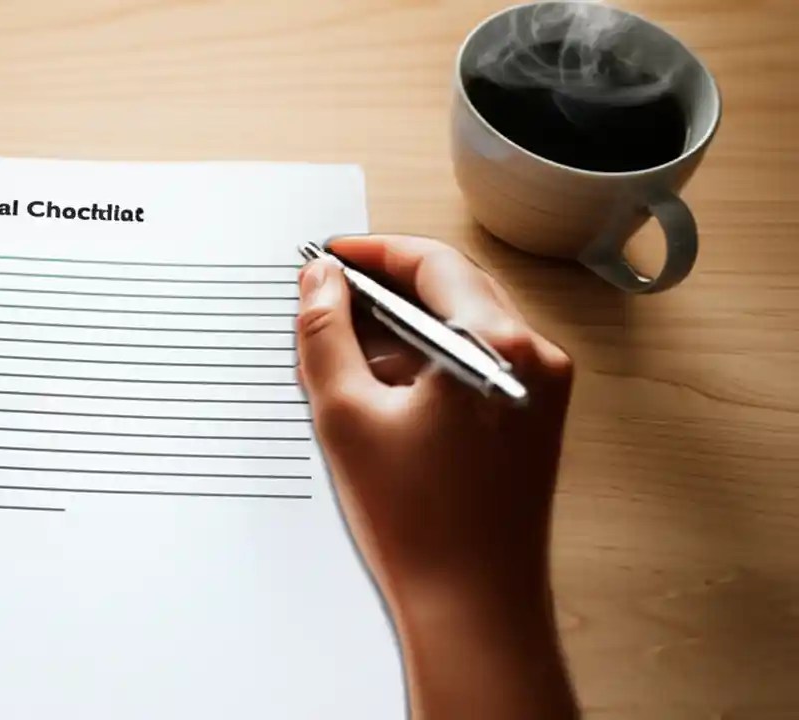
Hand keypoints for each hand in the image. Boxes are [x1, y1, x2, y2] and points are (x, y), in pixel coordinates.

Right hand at [296, 235, 577, 717]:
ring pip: (464, 324)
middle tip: (329, 298)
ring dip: (406, 325)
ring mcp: (540, 389)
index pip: (430, 262)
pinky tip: (383, 387)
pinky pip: (479, 361)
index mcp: (496, 345)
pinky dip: (430, 360)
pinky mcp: (534, 418)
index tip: (330, 259)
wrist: (474, 606)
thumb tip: (320, 283)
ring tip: (346, 351)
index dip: (371, 252)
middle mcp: (533, 358)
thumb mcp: (346, 415)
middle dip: (386, 287)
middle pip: (453, 287)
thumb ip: (324, 333)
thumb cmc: (422, 527)